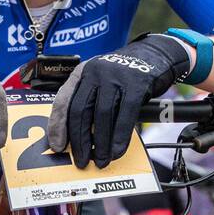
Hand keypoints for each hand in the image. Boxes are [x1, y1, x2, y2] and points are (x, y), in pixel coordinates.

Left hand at [48, 34, 190, 168]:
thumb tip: (78, 137)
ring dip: (100, 144)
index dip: (58, 126)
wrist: (155, 53)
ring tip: (101, 160)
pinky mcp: (136, 84)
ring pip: (102, 116)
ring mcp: (116, 76)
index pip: (63, 100)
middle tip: (82, 160)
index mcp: (82, 72)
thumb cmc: (125, 75)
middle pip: (80, 110)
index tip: (58, 146)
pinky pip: (125, 116)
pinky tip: (117, 151)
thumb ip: (89, 101)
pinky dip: (120, 138)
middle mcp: (95, 72)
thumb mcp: (101, 81)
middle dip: (79, 140)